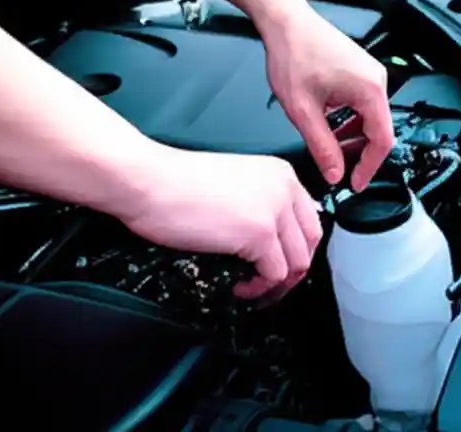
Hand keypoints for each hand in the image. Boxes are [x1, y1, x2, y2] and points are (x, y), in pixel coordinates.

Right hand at [118, 144, 322, 300]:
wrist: (150, 181)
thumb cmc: (175, 183)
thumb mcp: (234, 186)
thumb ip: (258, 205)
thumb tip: (270, 243)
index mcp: (280, 173)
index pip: (309, 219)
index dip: (296, 248)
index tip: (279, 263)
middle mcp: (285, 188)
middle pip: (310, 242)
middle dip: (292, 270)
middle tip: (267, 284)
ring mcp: (275, 211)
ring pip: (297, 263)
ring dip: (275, 284)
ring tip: (249, 287)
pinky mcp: (260, 234)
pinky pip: (274, 275)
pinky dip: (258, 288)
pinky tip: (238, 285)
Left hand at [262, 8, 393, 190]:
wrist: (285, 22)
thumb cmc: (294, 53)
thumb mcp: (303, 111)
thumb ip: (322, 147)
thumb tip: (334, 172)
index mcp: (369, 90)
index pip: (382, 141)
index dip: (369, 167)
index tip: (355, 183)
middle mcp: (376, 79)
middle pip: (379, 130)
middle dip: (359, 153)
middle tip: (340, 169)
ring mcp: (369, 73)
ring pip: (369, 117)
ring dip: (352, 136)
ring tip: (330, 148)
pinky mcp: (359, 69)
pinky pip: (362, 103)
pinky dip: (349, 119)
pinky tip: (330, 125)